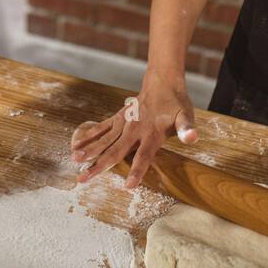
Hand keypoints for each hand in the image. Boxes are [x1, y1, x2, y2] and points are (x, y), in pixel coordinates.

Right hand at [71, 73, 196, 188]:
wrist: (162, 82)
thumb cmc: (176, 103)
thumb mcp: (186, 115)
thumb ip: (187, 128)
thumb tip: (193, 138)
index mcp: (152, 133)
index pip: (144, 155)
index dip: (137, 171)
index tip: (128, 185)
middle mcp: (134, 129)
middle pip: (115, 151)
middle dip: (99, 166)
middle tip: (84, 179)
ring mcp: (124, 123)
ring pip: (104, 140)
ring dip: (89, 150)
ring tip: (75, 161)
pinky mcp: (117, 118)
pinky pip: (100, 129)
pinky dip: (88, 137)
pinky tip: (75, 146)